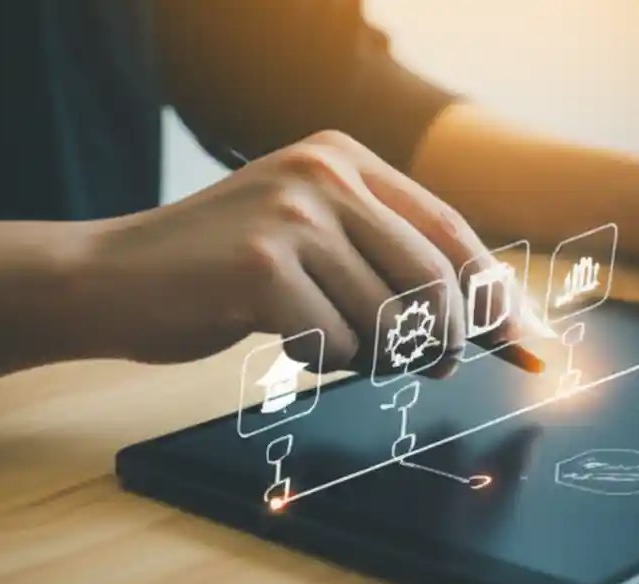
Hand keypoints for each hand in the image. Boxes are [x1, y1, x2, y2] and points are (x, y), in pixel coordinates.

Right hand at [85, 130, 515, 375]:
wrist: (106, 280)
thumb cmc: (216, 275)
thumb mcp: (309, 240)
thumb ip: (384, 260)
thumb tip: (484, 323)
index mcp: (344, 159)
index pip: (451, 234)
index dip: (497, 299)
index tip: (532, 351)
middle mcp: (325, 173)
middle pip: (435, 281)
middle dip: (445, 342)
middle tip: (433, 369)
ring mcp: (292, 215)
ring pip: (388, 321)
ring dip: (373, 358)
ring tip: (329, 345)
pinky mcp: (260, 265)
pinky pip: (335, 344)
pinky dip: (320, 364)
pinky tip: (283, 345)